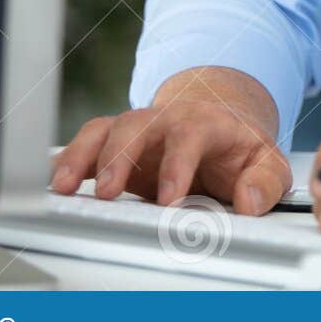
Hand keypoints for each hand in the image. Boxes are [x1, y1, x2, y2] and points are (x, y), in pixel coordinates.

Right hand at [50, 67, 289, 214]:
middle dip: (119, 157)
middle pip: (136, 125)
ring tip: (65, 189)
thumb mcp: (267, 161)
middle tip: (109, 194)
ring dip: (81, 157)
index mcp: (206, 121)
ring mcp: (136, 131)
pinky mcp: (114, 147)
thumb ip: (265, 182)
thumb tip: (248, 201)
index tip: (169, 200)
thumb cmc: (239, 147)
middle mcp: (165, 120)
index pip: (189, 135)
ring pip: (102, 131)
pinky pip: (85, 145)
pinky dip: (66, 162)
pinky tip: (53, 185)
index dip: (177, 165)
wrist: (219, 121)